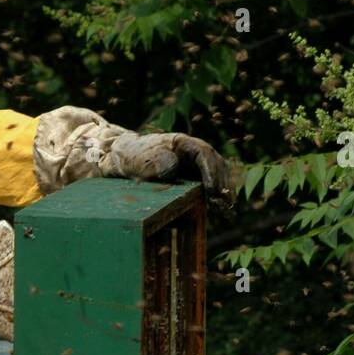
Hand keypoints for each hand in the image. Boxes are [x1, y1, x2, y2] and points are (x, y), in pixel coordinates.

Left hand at [103, 131, 232, 204]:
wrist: (127, 160)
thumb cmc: (134, 157)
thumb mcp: (140, 158)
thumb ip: (155, 160)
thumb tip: (172, 168)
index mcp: (183, 143)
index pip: (203, 154)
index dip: (210, 172)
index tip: (212, 190)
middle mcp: (194, 152)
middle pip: (216, 164)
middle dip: (221, 185)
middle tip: (223, 205)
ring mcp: (196, 164)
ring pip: (218, 175)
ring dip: (224, 192)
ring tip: (226, 211)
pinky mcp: (195, 176)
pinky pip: (212, 184)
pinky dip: (218, 196)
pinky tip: (222, 211)